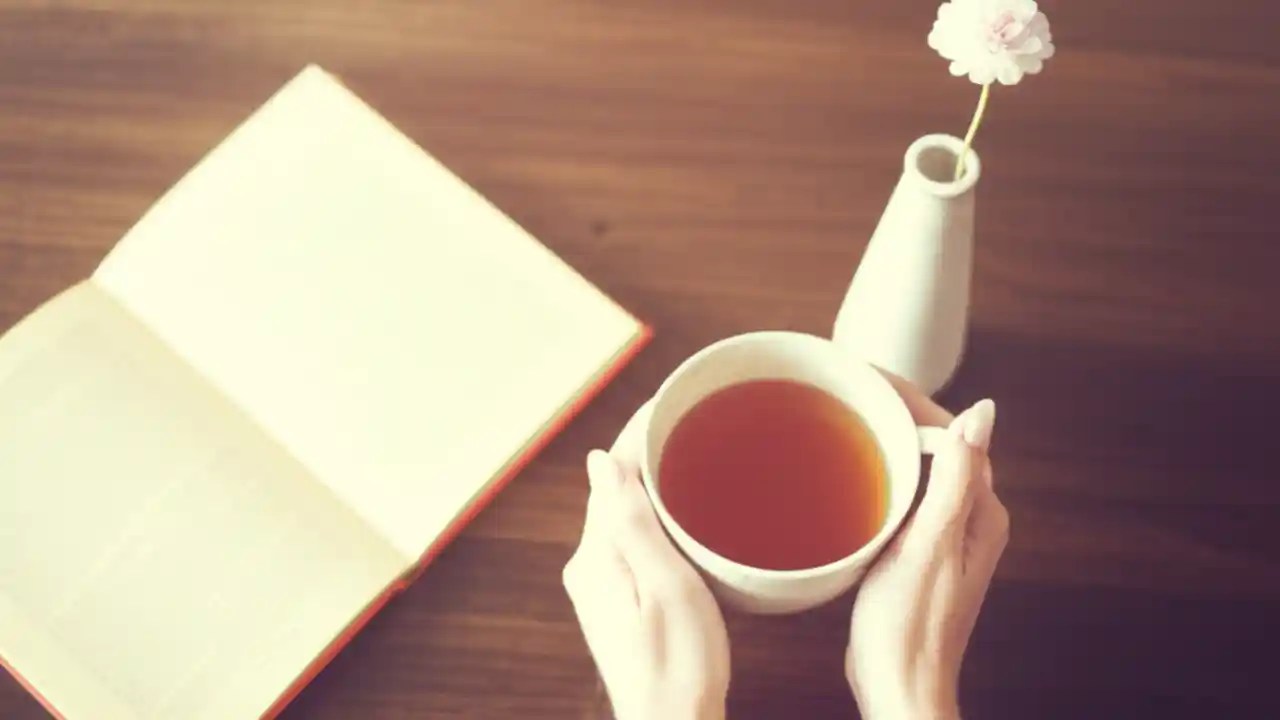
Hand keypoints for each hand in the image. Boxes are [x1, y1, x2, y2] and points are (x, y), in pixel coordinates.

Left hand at [563, 403, 730, 719]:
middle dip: (648, 448)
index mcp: (596, 557)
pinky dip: (654, 511)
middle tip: (693, 412)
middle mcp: (588, 565)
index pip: (612, 474)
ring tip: (691, 445)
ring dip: (651, 478)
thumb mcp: (666, 587)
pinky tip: (682, 508)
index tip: (675, 398)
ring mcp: (600, 583)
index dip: (641, 431)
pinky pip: (630, 536)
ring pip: (623, 512)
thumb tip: (598, 461)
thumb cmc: (679, 666)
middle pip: (615, 489)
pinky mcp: (616, 598)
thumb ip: (632, 523)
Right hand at [846, 376, 1007, 719]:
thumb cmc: (910, 629)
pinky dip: (877, 475)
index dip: (910, 398)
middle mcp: (969, 519)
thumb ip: (957, 479)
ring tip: (843, 414)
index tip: (867, 376)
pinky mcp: (917, 552)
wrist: (898, 687)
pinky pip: (902, 495)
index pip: (953, 432)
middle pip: (935, 445)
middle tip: (845, 387)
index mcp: (980, 512)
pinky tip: (847, 474)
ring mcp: (943, 536)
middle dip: (893, 412)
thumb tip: (984, 413)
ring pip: (917, 468)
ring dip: (884, 440)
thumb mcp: (930, 544)